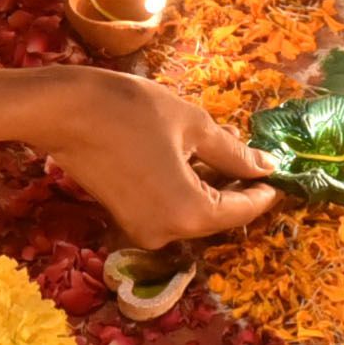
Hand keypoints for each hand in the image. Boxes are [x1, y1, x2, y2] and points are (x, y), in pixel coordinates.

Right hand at [38, 69, 280, 247]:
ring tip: (229, 157)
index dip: (264, 192)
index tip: (280, 175)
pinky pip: (170, 211)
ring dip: (212, 189)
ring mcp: (143, 230)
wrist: (63, 111)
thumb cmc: (130, 110)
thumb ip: (233, 152)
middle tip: (258, 162)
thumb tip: (265, 166)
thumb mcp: (192, 125)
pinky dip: (187, 192)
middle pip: (217, 217)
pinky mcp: (126, 219)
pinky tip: (196, 163)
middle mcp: (168, 234)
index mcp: (190, 213)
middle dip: (238, 191)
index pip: (241, 210)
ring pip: (193, 215)